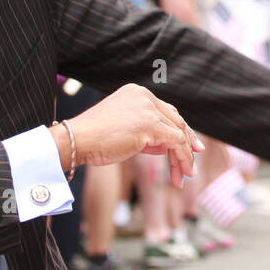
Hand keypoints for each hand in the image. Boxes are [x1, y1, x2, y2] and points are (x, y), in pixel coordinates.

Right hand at [62, 83, 203, 187]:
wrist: (76, 140)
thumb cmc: (94, 140)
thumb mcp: (125, 132)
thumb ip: (147, 134)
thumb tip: (166, 146)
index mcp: (137, 93)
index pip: (166, 111)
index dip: (179, 129)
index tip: (190, 146)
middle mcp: (144, 96)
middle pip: (175, 119)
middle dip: (187, 143)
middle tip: (192, 162)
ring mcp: (148, 109)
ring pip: (178, 132)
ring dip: (184, 156)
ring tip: (185, 175)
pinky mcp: (150, 124)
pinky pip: (176, 142)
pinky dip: (182, 158)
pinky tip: (180, 173)